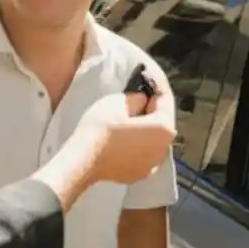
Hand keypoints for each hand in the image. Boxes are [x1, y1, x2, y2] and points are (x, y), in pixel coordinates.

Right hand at [74, 70, 175, 185]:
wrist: (82, 160)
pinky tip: (124, 136)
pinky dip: (137, 144)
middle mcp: (164, 149)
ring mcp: (152, 164)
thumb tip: (142, 100)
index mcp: (164, 129)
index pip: (165, 100)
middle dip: (152, 107)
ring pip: (153, 139)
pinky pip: (143, 153)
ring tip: (130, 116)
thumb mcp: (120, 101)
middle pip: (161, 121)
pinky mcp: (139, 173)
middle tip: (140, 93)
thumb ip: (138, 98)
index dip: (157, 84)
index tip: (150, 74)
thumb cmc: (102, 128)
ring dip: (145, 127)